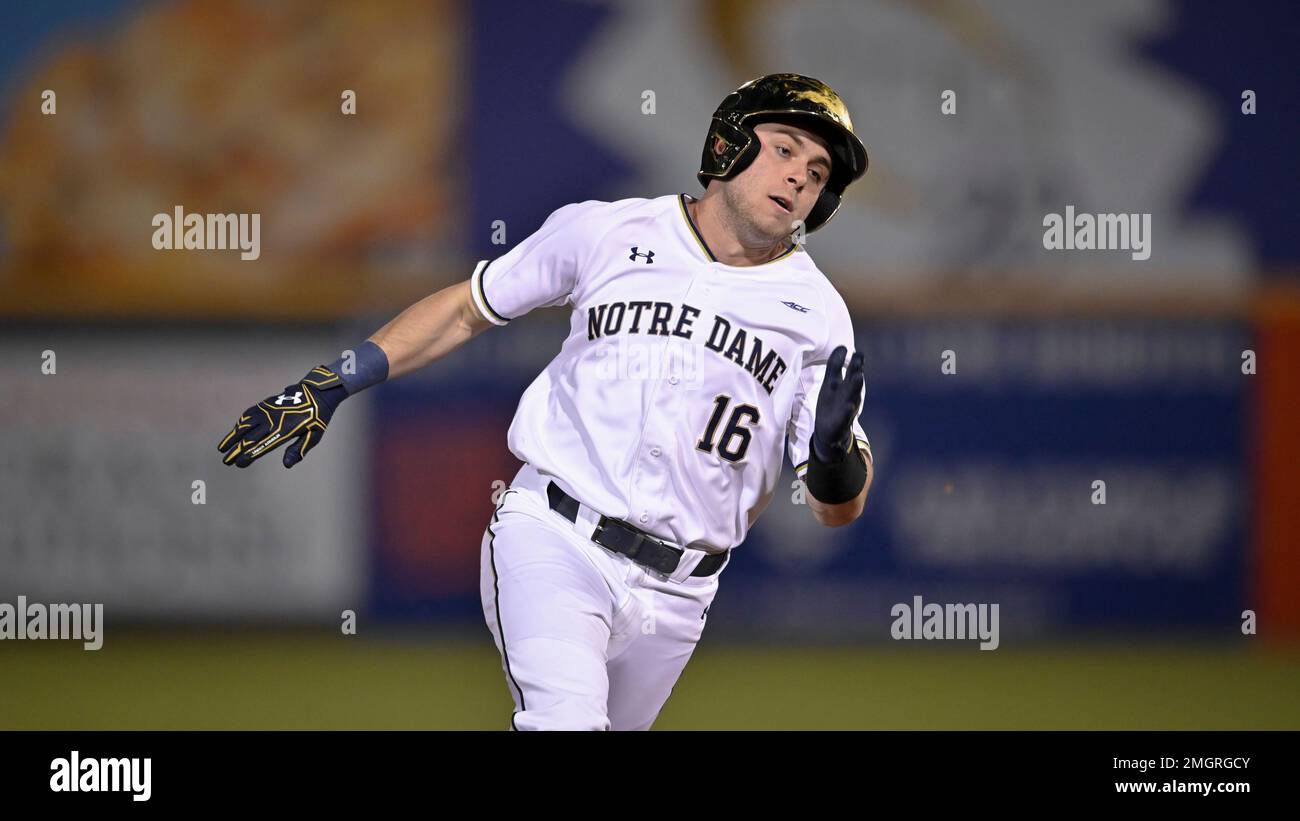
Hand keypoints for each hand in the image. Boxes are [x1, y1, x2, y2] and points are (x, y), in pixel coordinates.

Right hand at [218, 366, 348, 468]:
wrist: (317, 392)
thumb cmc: (318, 417)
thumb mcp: (314, 436)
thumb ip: (299, 450)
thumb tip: (286, 465)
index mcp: (285, 430)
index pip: (262, 446)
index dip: (249, 455)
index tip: (239, 464)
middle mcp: (273, 421)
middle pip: (250, 438)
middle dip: (236, 450)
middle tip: (226, 461)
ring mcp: (268, 411)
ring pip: (245, 424)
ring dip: (232, 436)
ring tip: (222, 447)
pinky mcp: (267, 404)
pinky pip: (249, 413)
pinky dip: (240, 422)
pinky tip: (235, 429)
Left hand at [812, 345, 863, 463]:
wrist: (830, 432)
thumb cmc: (832, 403)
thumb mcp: (831, 383)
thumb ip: (835, 365)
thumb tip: (842, 346)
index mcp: (844, 384)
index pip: (847, 368)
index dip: (847, 359)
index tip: (849, 348)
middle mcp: (847, 394)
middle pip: (853, 379)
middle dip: (856, 369)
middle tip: (859, 357)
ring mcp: (846, 407)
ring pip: (852, 395)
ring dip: (855, 386)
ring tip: (859, 376)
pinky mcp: (841, 421)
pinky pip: (845, 415)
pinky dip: (847, 411)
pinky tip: (850, 406)